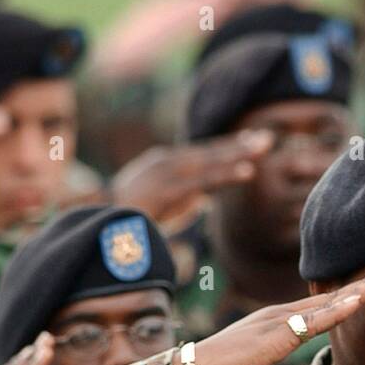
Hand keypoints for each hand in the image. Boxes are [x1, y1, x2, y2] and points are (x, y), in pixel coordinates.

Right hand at [111, 130, 274, 225]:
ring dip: (238, 155)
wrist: (95, 226)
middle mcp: (164, 163)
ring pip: (208, 163)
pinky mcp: (166, 189)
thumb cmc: (123, 221)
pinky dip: (226, 175)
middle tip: (269, 138)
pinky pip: (202, 181)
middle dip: (239, 145)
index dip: (227, 148)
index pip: (201, 154)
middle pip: (208, 152)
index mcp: (162, 165)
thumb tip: (200, 202)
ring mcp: (164, 174)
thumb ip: (180, 202)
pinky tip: (248, 173)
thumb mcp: (157, 208)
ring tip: (264, 150)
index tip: (252, 142)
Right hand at [171, 266, 364, 364]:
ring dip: (361, 290)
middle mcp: (279, 314)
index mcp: (276, 320)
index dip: (351, 294)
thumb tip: (277, 355)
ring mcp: (276, 323)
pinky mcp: (274, 338)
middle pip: (331, 296)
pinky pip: (312, 322)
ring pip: (327, 303)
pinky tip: (358, 301)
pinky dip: (337, 310)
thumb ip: (270, 353)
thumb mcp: (253, 360)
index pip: (321, 304)